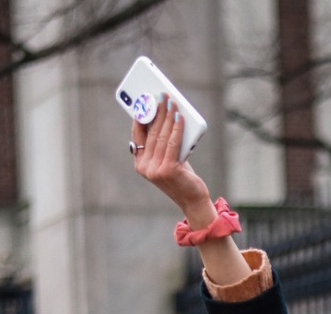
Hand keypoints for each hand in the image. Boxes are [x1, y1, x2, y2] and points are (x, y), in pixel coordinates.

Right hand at [131, 96, 213, 222]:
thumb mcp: (168, 159)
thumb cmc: (181, 177)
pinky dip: (177, 128)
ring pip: (162, 136)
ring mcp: (155, 169)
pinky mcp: (168, 170)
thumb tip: (164, 116)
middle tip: (163, 96)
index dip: (142, 116)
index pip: (138, 135)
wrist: (192, 200)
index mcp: (140, 163)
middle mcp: (145, 167)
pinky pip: (173, 143)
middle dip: (157, 112)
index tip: (146, 100)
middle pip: (151, 132)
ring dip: (168, 116)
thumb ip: (162, 144)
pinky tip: (180, 117)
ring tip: (172, 103)